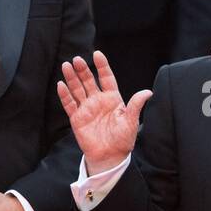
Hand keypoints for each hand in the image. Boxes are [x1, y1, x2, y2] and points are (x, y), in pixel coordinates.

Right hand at [57, 51, 151, 173]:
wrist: (110, 156)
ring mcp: (87, 108)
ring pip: (77, 89)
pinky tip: (61, 84)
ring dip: (72, 78)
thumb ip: (136, 105)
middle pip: (89, 81)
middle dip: (83, 70)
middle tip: (77, 59)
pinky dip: (65, 95)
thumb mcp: (131, 121)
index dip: (102, 66)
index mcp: (112, 98)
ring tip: (66, 65)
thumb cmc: (123, 139)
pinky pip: (69, 104)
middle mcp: (98, 100)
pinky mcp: (77, 118)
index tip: (97, 54)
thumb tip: (148, 92)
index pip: (106, 78)